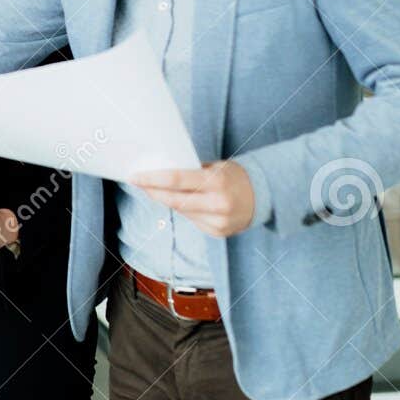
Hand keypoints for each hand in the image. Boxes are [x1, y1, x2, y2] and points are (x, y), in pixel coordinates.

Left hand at [128, 161, 255, 238]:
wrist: (264, 195)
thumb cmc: (235, 176)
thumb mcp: (216, 167)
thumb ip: (192, 172)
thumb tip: (160, 172)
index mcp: (216, 182)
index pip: (176, 181)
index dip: (152, 179)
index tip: (135, 176)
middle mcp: (217, 204)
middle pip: (174, 200)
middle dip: (152, 191)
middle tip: (137, 183)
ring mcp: (218, 222)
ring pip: (181, 212)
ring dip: (165, 201)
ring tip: (154, 190)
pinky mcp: (218, 233)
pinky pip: (192, 221)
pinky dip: (183, 211)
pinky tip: (179, 202)